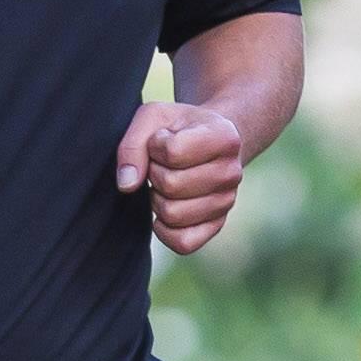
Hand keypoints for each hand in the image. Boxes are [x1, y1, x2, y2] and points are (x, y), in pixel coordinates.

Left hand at [114, 101, 247, 253]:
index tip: (163, 139)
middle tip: (162, 163)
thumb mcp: (152, 118)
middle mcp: (233, 171)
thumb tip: (127, 185)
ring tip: (166, 181)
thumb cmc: (176, 128)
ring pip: (173, 214)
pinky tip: (164, 208)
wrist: (206, 140)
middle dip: (154, 173)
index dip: (154, 146)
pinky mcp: (216, 225)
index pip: (173, 152)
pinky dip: (163, 230)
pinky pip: (182, 242)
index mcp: (225, 137)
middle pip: (171, 185)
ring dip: (157, 198)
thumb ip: (133, 144)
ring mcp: (227, 201)